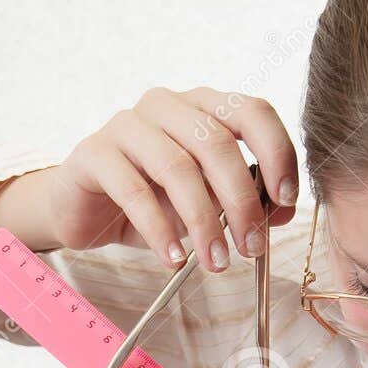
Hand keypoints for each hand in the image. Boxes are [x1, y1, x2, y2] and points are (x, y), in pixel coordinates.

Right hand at [0, 87, 297, 270]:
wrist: (82, 210)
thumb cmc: (150, 202)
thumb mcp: (204, 203)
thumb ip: (243, 200)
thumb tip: (282, 211)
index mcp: (202, 106)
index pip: (252, 111)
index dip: (276, 153)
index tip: (285, 200)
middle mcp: (166, 105)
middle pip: (216, 143)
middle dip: (240, 201)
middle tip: (250, 247)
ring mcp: (126, 124)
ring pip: (176, 167)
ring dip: (203, 221)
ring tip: (215, 262)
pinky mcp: (93, 153)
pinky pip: (133, 190)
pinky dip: (159, 230)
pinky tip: (173, 258)